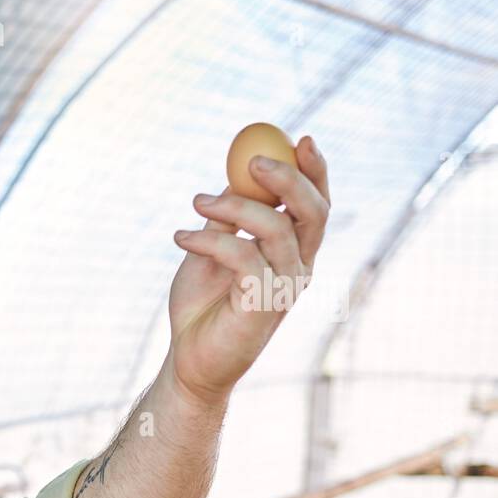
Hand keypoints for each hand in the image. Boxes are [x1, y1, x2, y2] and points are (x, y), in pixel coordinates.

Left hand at [167, 135, 330, 406]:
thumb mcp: (212, 250)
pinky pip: (244, 257)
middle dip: (289, 179)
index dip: (315, 170)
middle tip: (251, 161)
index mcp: (293, 252)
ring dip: (235, 206)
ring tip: (196, 202)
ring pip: (277, 230)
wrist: (188, 360)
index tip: (299, 137)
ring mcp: (285, 288)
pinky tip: (180, 238)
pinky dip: (210, 240)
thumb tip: (235, 173)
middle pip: (314, 213)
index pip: (317, 205)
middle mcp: (298, 268)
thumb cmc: (203, 306)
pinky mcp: (264, 306)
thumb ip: (229, 217)